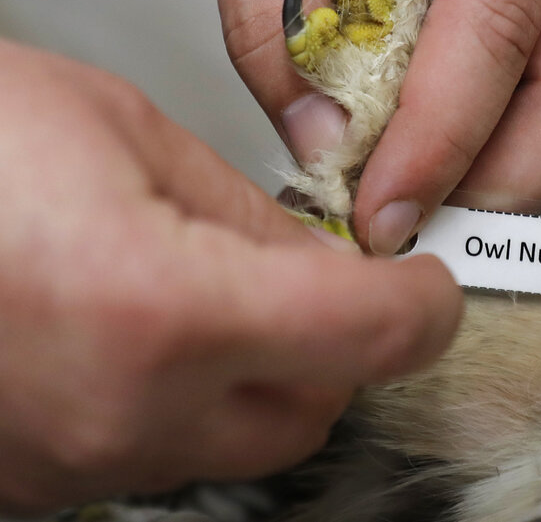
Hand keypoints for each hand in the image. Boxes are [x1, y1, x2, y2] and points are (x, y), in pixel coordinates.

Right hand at [0, 39, 460, 512]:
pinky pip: (159, 449)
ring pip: (240, 439)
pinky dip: (189, 396)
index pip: (364, 337)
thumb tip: (322, 258)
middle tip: (327, 275)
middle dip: (345, 344)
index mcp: (153, 306)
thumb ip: (244, 211)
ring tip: (226, 289)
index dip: (421, 308)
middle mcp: (116, 414)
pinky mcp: (33, 478)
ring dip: (268, 372)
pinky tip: (154, 328)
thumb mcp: (122, 131)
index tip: (431, 285)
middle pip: (314, 408)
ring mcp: (68, 463)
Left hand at [175, 0, 540, 253]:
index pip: (497, 26)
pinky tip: (452, 138)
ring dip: (513, 156)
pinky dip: (514, 117)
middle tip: (420, 225)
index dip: (441, 141)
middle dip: (503, 177)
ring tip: (428, 190)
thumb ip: (281, 25)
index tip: (384, 212)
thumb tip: (332, 150)